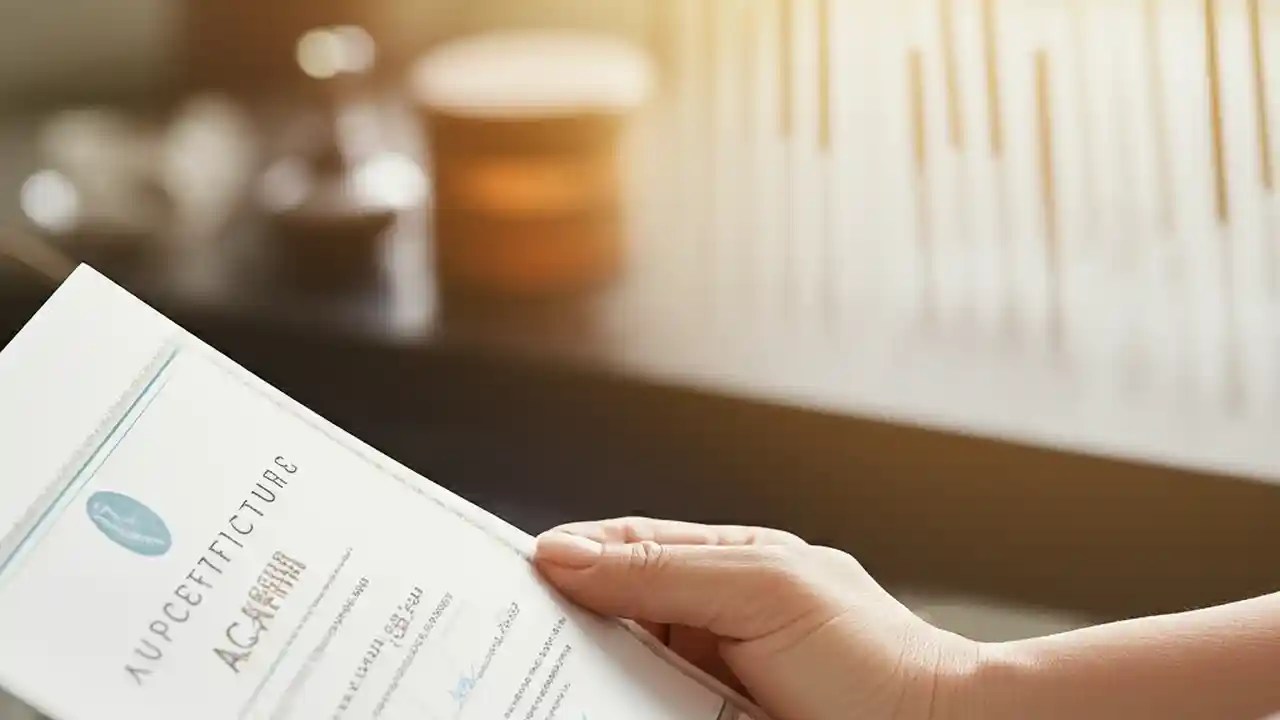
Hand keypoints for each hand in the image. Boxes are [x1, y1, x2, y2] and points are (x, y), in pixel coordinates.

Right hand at [534, 517, 979, 719]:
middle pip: (612, 615)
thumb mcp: (763, 591)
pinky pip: (645, 713)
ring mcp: (710, 681)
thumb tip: (565, 552)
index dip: (564, 555)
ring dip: (581, 681)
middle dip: (561, 626)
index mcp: (726, 565)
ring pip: (621, 674)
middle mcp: (712, 621)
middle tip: (501, 645)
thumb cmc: (875, 659)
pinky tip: (585, 712)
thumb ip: (665, 569)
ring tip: (531, 690)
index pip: (624, 547)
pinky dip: (615, 710)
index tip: (503, 575)